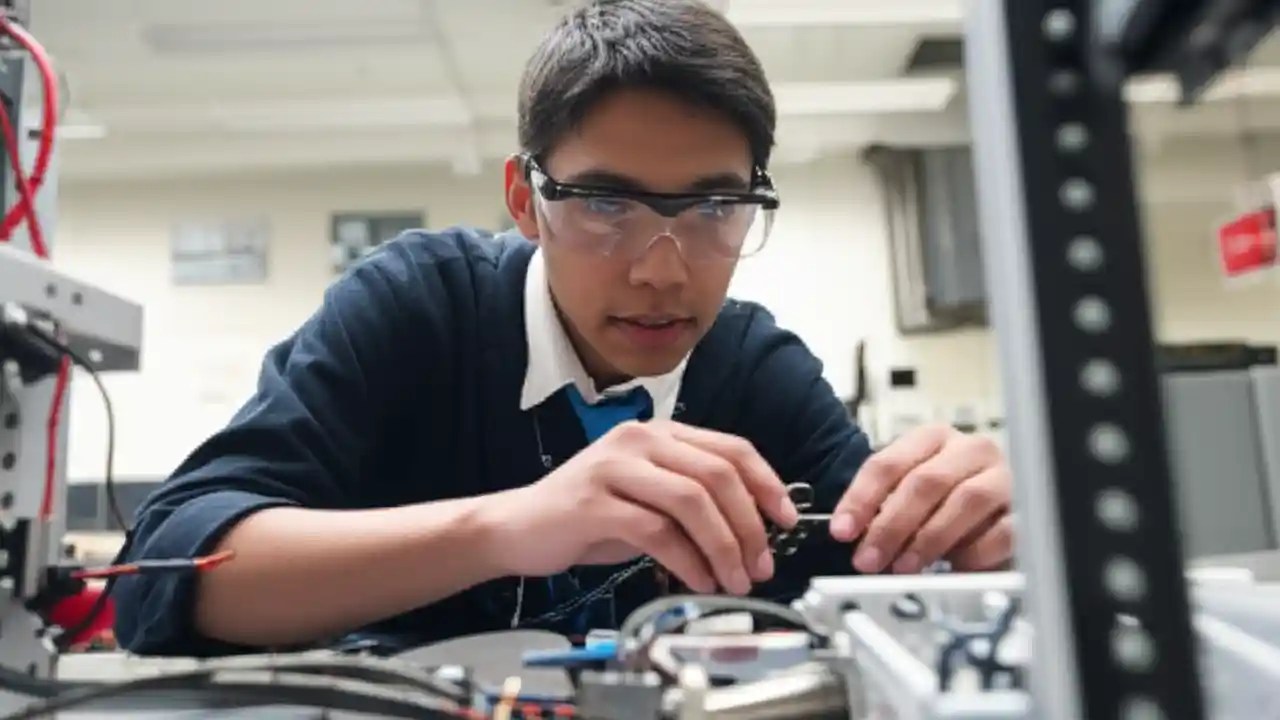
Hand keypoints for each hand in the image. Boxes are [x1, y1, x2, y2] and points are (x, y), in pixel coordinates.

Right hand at [485, 420, 798, 594]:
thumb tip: (753, 527)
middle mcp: (639, 441)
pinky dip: (689, 561)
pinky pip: (658, 532)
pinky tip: (698, 581)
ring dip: (725, 547)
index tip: (787, 520)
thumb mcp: (647, 498)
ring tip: (735, 580)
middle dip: (750, 525)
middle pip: (718, 475)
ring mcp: (615, 468)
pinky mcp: (595, 503)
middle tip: (762, 564)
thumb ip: (693, 501)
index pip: (731, 449)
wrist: (517, 527)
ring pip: (693, 501)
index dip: (767, 484)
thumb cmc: (586, 516)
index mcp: (659, 434)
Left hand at [830, 425, 1012, 573]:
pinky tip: (953, 566)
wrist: (1006, 507)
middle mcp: (970, 450)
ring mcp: (1003, 477)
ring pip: (966, 501)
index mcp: (934, 438)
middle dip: (891, 525)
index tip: (842, 531)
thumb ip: (885, 507)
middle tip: (869, 559)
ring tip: (905, 566)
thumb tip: (853, 535)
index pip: (888, 463)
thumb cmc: (951, 500)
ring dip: (929, 539)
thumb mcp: (912, 495)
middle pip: (925, 482)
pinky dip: (972, 552)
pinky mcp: (1026, 509)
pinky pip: (1001, 531)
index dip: (861, 499)